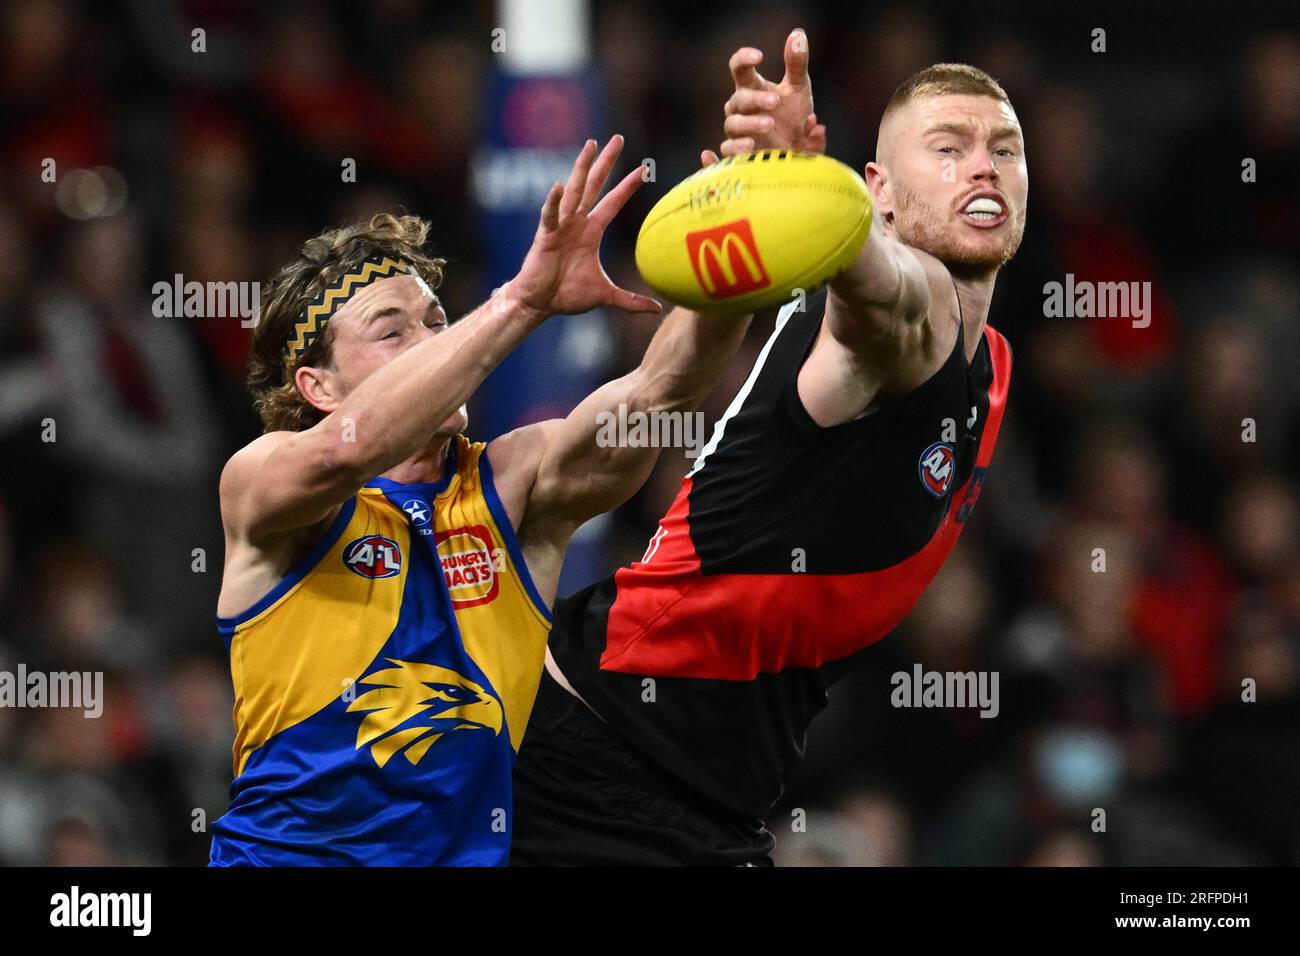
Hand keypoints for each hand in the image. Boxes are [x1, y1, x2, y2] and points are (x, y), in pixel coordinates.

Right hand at [506, 136, 660, 320]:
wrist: (540, 304)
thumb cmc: (567, 295)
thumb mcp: (606, 296)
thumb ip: (631, 301)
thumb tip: (658, 311)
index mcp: (591, 230)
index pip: (613, 202)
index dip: (627, 185)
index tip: (644, 168)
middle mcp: (577, 222)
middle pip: (594, 185)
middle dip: (605, 162)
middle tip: (616, 138)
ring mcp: (560, 226)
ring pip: (573, 191)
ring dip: (581, 168)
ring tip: (590, 145)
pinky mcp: (545, 236)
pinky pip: (550, 215)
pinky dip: (552, 202)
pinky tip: (556, 185)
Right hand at [701, 28, 826, 165]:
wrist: (797, 152)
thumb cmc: (793, 117)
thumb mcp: (799, 88)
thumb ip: (797, 63)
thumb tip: (797, 34)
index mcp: (751, 89)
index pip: (738, 68)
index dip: (743, 59)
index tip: (759, 56)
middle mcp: (740, 110)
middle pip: (738, 99)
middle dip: (756, 100)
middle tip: (776, 102)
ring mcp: (738, 133)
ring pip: (732, 126)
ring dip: (749, 125)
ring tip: (769, 126)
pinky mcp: (738, 156)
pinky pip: (724, 153)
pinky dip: (722, 153)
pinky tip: (727, 152)